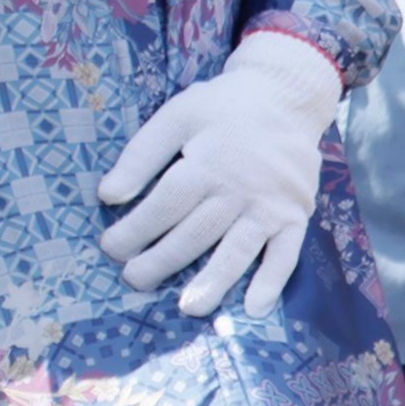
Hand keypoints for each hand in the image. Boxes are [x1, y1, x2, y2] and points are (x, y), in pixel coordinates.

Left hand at [99, 30, 340, 317]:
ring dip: (213, 281)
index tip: (110, 248)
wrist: (287, 97)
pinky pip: (286, 254)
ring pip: (238, 249)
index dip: (136, 228)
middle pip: (197, 232)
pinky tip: (252, 308)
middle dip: (162, 260)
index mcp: (208, 163)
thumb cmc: (223, 108)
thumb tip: (107, 194)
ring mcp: (272, 206)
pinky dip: (272, 282)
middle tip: (134, 280)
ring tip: (188, 307)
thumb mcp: (176, 115)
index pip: (166, 205)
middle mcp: (241, 189)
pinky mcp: (297, 216)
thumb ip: (142, 155)